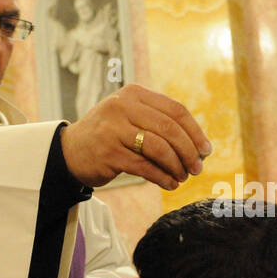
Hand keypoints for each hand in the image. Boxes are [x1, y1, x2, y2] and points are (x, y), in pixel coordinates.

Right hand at [60, 85, 212, 190]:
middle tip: (197, 168)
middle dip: (189, 151)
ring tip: (182, 177)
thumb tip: (198, 147)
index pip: (176, 110)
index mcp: (134, 94)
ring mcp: (113, 129)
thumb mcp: (131, 117)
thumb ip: (159, 123)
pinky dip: (162, 177)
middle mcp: (123, 106)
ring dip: (176, 166)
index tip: (206, 150)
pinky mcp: (108, 152)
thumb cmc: (110, 135)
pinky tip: (169, 184)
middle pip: (170, 129)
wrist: (70, 151)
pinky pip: (145, 167)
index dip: (195, 132)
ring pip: (159, 148)